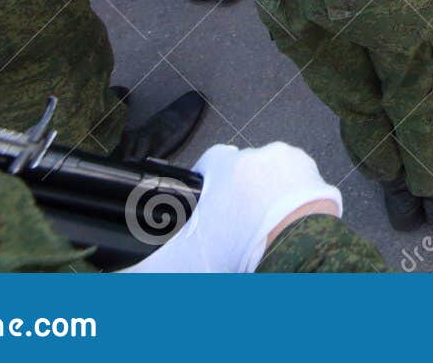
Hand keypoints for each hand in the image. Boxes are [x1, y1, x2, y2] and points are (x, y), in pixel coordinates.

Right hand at [124, 142, 341, 273]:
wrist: (296, 251)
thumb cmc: (242, 250)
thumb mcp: (184, 260)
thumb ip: (144, 267)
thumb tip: (113, 277)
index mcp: (227, 165)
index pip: (210, 162)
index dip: (207, 184)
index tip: (209, 205)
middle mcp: (260, 155)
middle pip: (244, 171)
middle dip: (240, 195)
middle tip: (237, 228)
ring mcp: (293, 163)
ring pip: (275, 177)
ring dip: (269, 197)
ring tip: (263, 229)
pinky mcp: (319, 177)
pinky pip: (303, 187)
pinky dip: (297, 204)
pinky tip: (287, 225)